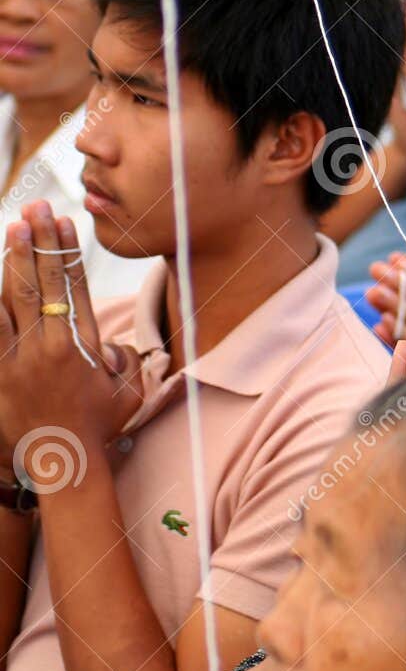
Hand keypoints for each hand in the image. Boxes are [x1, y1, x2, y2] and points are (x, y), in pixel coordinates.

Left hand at [0, 204, 142, 458]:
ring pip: (11, 298)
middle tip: (36, 209)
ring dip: (12, 261)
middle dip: (38, 243)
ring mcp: (18, 358)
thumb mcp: (128, 394)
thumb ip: (126, 362)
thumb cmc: (98, 428)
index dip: (66, 252)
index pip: (72, 288)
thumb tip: (114, 346)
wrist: (61, 461)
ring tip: (13, 228)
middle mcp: (48, 346)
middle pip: (41, 283)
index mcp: (82, 347)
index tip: (64, 224)